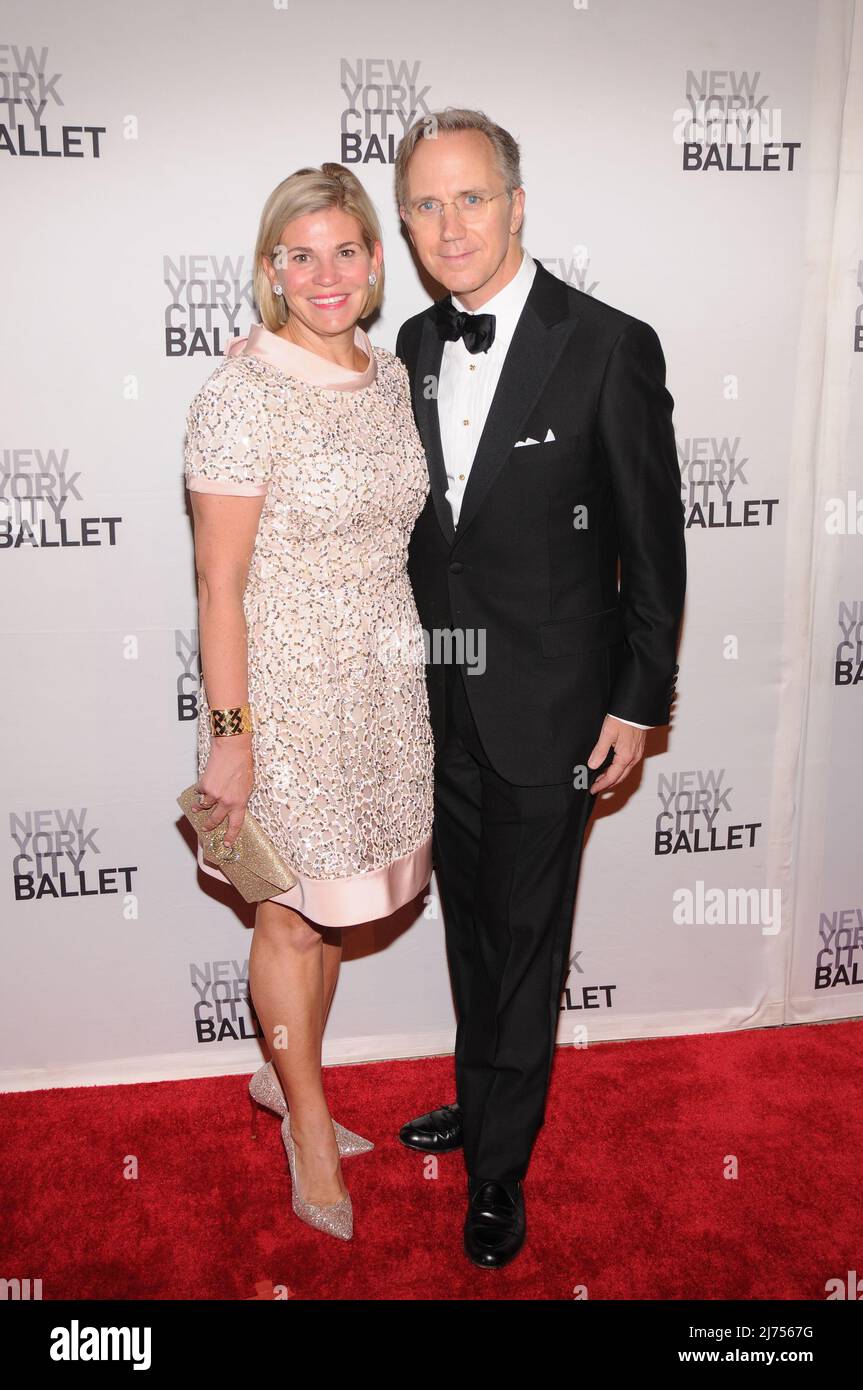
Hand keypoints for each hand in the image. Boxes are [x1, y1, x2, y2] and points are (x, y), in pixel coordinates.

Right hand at [195, 734, 253, 849]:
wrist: (233, 750)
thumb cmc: (243, 765)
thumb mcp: (247, 786)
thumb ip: (240, 798)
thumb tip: (233, 805)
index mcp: (240, 803)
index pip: (235, 825)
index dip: (230, 836)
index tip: (226, 844)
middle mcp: (226, 802)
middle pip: (215, 820)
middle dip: (209, 825)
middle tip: (206, 828)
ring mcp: (214, 795)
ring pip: (204, 807)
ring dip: (200, 808)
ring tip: (197, 809)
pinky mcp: (204, 786)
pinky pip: (200, 792)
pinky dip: (200, 790)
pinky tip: (201, 788)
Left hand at [587, 716, 645, 793]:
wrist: (636, 709)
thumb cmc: (623, 719)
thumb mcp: (607, 734)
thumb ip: (600, 751)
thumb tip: (593, 765)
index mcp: (625, 757)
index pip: (612, 777)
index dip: (602, 785)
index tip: (593, 789)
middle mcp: (633, 758)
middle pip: (620, 778)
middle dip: (608, 784)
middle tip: (596, 787)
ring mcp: (637, 754)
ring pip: (624, 772)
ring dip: (613, 778)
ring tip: (602, 779)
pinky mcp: (638, 749)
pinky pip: (628, 765)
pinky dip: (619, 771)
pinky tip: (612, 768)